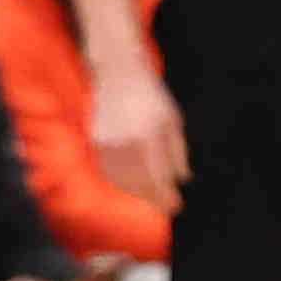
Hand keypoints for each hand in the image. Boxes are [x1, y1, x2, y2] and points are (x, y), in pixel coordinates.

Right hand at [89, 57, 190, 218]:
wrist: (117, 73)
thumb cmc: (150, 95)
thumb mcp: (172, 118)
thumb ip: (178, 151)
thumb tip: (184, 178)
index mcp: (149, 135)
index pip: (159, 178)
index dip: (167, 196)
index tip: (176, 206)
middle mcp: (127, 142)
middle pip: (141, 184)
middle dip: (155, 199)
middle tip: (167, 207)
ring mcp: (109, 143)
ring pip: (123, 181)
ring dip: (138, 193)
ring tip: (152, 198)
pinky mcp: (97, 142)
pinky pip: (110, 171)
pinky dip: (121, 182)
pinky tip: (132, 184)